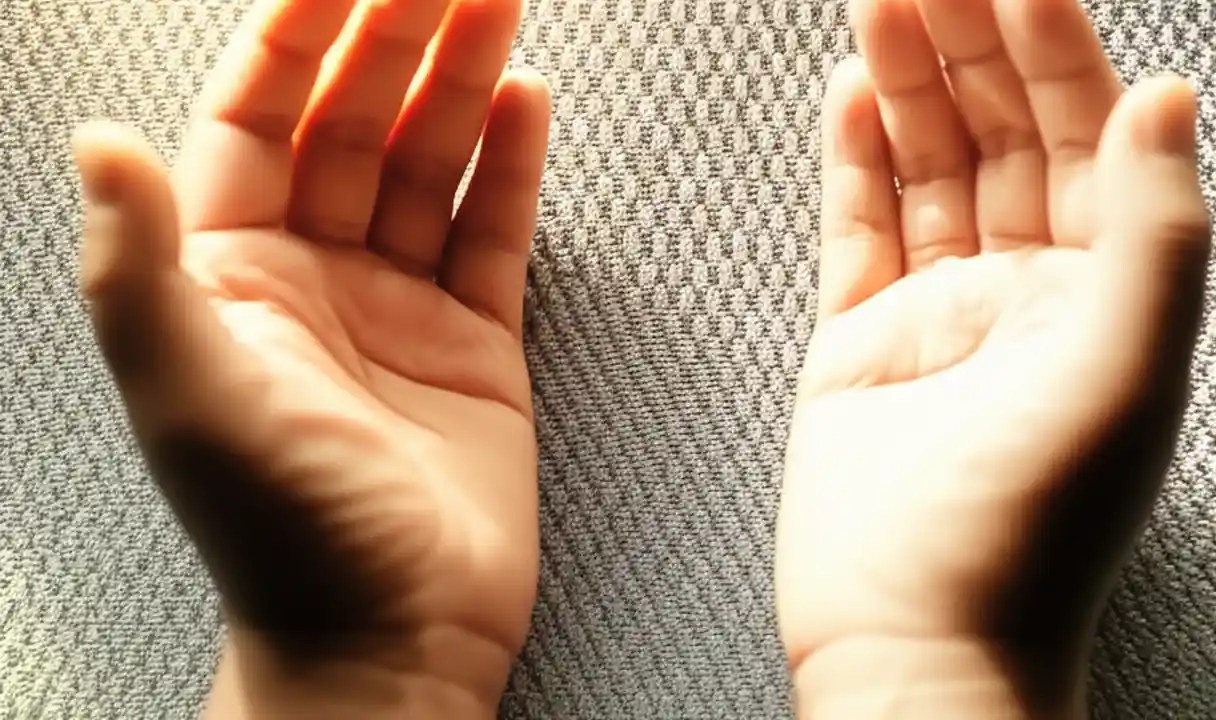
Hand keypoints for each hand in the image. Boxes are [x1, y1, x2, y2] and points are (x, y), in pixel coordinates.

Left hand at [72, 0, 548, 715]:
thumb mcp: (193, 395)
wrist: (394, 640)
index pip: (257, 119)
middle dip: (397, 37)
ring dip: (460, 83)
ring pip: (429, 166)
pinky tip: (527, 104)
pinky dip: (511, 168)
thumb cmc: (284, 533)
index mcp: (231, 276)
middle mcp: (313, 278)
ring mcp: (397, 308)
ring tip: (497, 8)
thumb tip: (98, 140)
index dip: (297, 34)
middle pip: (354, 125)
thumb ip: (140, 267)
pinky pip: (492, 235)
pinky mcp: (474, 345)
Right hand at [776, 0, 1208, 716]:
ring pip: (925, 170)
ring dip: (906, 85)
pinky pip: (857, 231)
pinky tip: (850, 97)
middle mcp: (1023, 291)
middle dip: (965, 44)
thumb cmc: (1026, 531)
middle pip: (997, 136)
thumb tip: (1166, 94)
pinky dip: (853, 161)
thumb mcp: (1123, 370)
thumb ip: (1152, 229)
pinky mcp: (857, 343)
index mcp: (1099, 291)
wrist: (914, 637)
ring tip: (881, 5)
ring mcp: (936, 313)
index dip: (1048, 43)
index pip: (1080, 135)